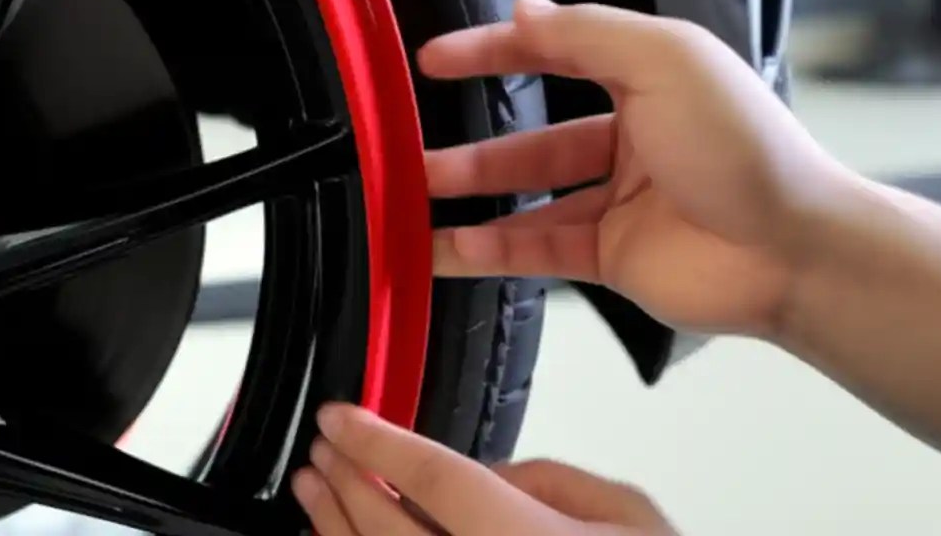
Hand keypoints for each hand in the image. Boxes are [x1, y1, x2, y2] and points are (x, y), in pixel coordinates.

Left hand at [292, 403, 676, 534]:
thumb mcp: (628, 515)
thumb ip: (553, 480)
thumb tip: (491, 472)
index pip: (431, 476)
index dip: (376, 440)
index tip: (342, 418)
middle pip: (387, 523)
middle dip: (346, 475)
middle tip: (324, 446)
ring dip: (333, 522)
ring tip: (312, 486)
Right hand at [422, 0, 845, 335]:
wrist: (795, 250)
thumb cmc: (746, 147)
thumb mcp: (665, 61)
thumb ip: (587, 34)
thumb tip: (524, 8)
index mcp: (648, 78)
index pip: (556, 54)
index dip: (493, 52)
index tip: (435, 58)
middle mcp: (633, 139)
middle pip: (534, 139)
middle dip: (474, 145)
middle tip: (412, 151)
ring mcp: (622, 203)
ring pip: (530, 200)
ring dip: (474, 200)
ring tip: (415, 203)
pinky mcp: (616, 258)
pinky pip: (542, 251)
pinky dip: (495, 250)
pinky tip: (454, 247)